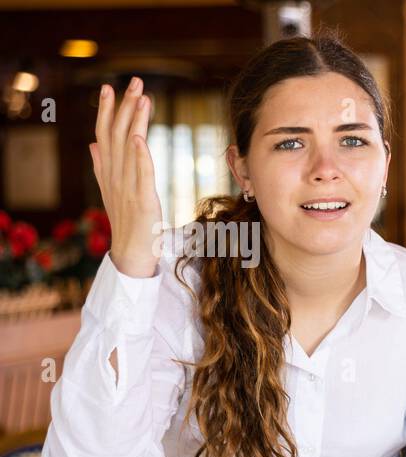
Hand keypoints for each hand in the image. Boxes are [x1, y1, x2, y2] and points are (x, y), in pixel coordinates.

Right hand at [91, 77, 162, 278]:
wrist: (131, 255)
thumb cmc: (127, 224)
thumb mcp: (113, 191)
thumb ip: (102, 167)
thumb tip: (93, 144)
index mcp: (109, 173)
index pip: (105, 135)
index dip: (107, 111)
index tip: (109, 87)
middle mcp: (116, 177)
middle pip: (118, 136)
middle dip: (125, 108)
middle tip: (135, 82)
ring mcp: (128, 188)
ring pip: (130, 150)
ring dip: (136, 123)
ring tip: (142, 99)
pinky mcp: (143, 202)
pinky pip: (142, 176)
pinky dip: (141, 157)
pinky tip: (141, 139)